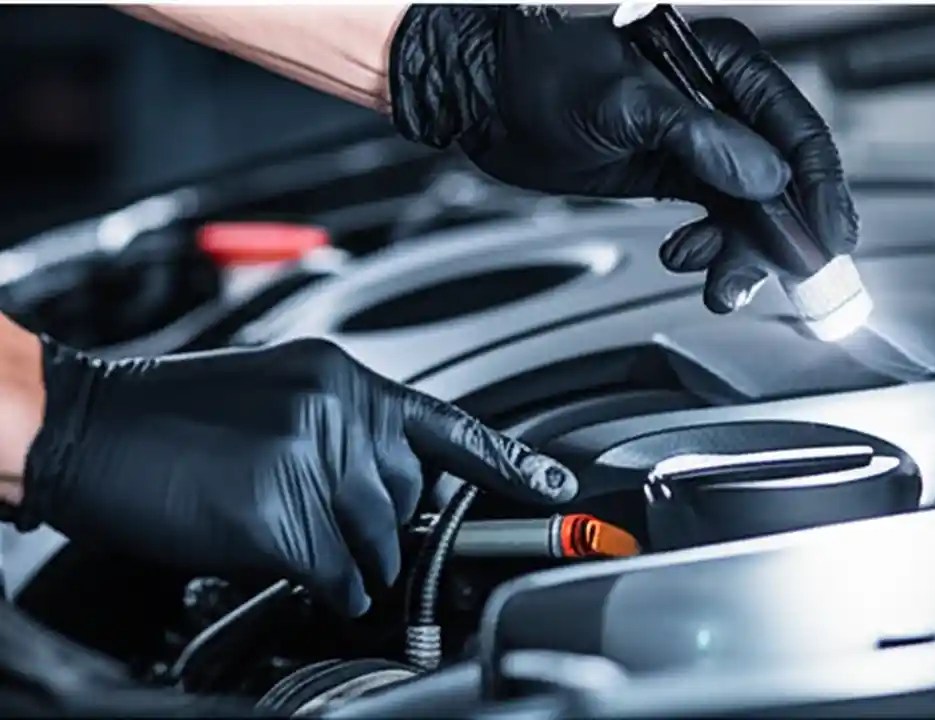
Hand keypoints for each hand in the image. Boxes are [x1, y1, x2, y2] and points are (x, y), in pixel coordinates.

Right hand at [16, 336, 575, 615]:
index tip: (558, 489)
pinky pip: (340, 577)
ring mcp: (315, 464)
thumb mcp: (280, 394)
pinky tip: (292, 566)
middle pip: (411, 501)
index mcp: (346, 378)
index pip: (448, 426)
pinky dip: (327, 586)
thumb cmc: (176, 415)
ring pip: (380, 545)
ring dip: (351, 560)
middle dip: (385, 527)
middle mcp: (342, 414)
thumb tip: (393, 492)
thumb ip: (346, 431)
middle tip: (331, 523)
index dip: (509, 464)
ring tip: (300, 539)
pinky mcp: (285, 517)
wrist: (89, 425)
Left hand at [388, 5, 856, 313]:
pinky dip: (712, 249)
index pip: (797, 131)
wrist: (486, 100)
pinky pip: (718, 219)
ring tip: (719, 284)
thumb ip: (700, 140)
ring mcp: (703, 141)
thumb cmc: (542, 77)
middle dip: (779, 236)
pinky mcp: (678, 172)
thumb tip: (767, 180)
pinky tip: (687, 259)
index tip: (829, 239)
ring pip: (753, 209)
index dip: (819, 190)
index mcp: (724, 65)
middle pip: (784, 180)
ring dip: (743, 254)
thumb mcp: (623, 104)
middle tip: (767, 279)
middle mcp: (723, 103)